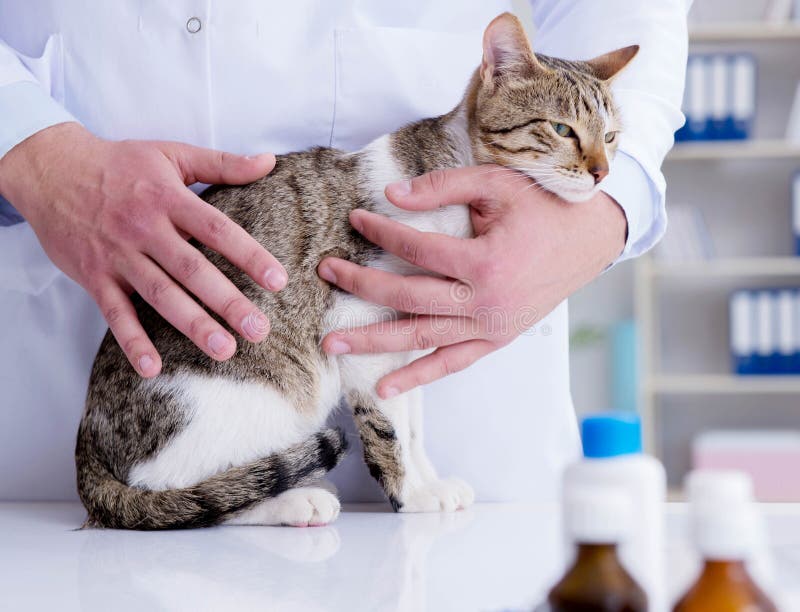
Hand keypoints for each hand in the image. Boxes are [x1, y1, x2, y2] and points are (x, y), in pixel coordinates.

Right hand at [0, 122, 285, 376]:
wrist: (51, 170)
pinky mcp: (94, 276)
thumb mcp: (172, 153)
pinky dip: (132, 341)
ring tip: (225, 350)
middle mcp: (145, 229)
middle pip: (192, 270)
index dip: (249, 255)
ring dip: (192, 325)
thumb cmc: (120, 164)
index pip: (217, 230)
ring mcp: (118, 255)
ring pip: (160, 295)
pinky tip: (153, 367)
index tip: (278, 281)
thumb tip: (270, 161)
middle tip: (259, 330)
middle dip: (227, 302)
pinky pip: (115, 313)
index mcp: (169, 199)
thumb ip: (223, 163)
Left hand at [317, 165, 626, 397]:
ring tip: (333, 346)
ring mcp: (490, 328)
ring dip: (374, 342)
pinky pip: (451, 364)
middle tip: (326, 275)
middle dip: (361, 286)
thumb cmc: (545, 208)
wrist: (591, 239)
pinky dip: (418, 376)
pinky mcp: (496, 341)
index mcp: (485, 262)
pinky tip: (385, 388)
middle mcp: (484, 304)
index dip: (381, 231)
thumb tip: (391, 195)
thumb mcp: (497, 185)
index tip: (355, 218)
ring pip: (421, 338)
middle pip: (407, 298)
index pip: (415, 250)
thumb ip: (443, 187)